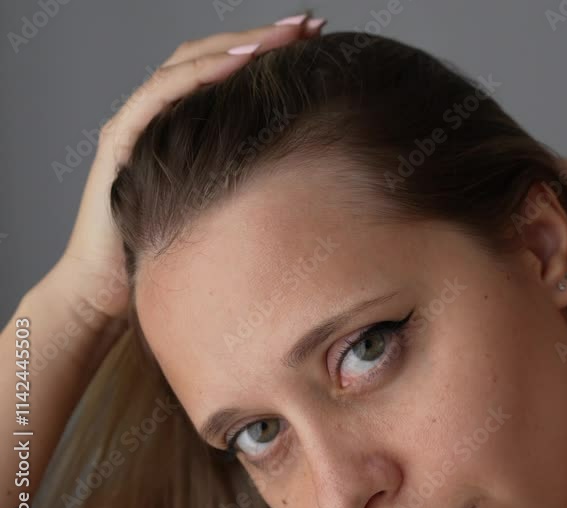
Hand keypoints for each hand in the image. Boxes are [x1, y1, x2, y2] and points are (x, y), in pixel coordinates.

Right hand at [49, 15, 325, 320]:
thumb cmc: (173, 250)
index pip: (231, 70)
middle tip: (310, 23)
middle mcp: (161, 113)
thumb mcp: (230, 206)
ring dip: (236, 46)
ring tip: (281, 35)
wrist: (110, 289)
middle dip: (262, 36)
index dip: (272, 49)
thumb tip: (322, 173)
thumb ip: (256, 178)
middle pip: (214, 56)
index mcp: (187, 122)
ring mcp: (138, 123)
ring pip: (187, 65)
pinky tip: (234, 66)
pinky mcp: (121, 142)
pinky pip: (157, 97)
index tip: (319, 36)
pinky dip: (196, 76)